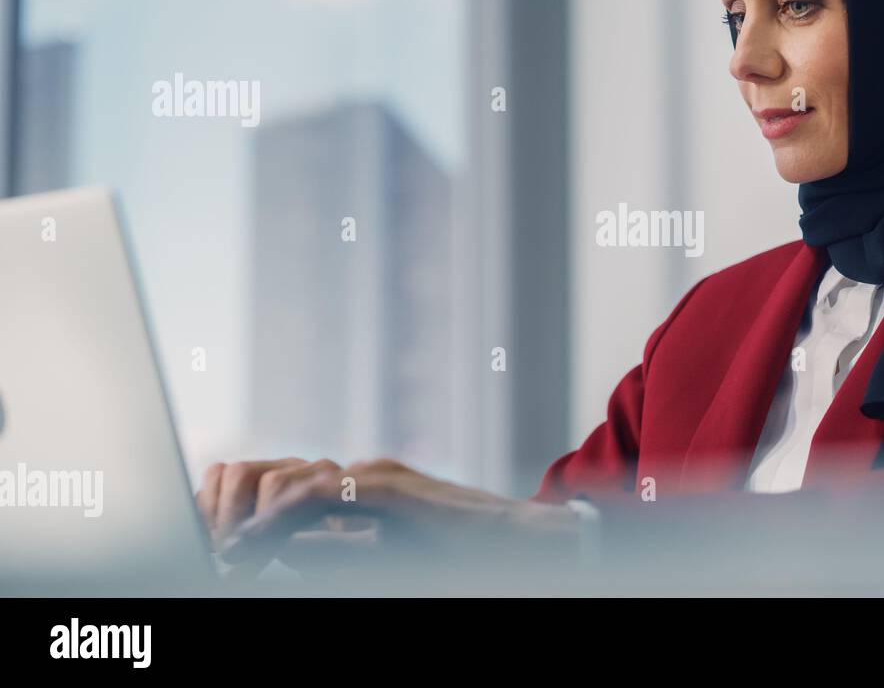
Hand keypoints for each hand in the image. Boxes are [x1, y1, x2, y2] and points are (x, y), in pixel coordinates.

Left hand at [195, 457, 579, 576]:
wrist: (525, 538)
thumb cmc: (465, 551)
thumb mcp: (390, 550)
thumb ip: (342, 548)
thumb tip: (292, 555)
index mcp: (359, 487)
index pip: (285, 489)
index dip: (249, 520)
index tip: (219, 555)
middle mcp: (360, 473)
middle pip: (275, 478)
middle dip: (236, 515)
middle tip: (210, 556)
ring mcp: (373, 475)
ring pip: (288, 483)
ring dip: (249, 522)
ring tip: (223, 557)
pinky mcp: (387, 488)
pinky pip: (318, 495)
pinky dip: (279, 521)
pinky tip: (252, 545)